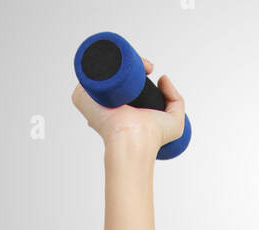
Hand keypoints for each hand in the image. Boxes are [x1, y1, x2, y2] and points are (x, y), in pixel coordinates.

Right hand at [71, 58, 185, 154]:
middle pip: (114, 71)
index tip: (150, 68)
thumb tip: (163, 78)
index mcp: (121, 105)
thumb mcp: (175, 122)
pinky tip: (114, 58)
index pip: (124, 79)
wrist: (136, 141)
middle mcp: (106, 101)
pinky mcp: (82, 96)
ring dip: (116, 58)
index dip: (137, 68)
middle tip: (146, 66)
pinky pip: (85, 73)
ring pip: (102, 68)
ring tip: (133, 61)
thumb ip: (176, 100)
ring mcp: (93, 98)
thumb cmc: (153, 138)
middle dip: (129, 60)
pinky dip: (95, 61)